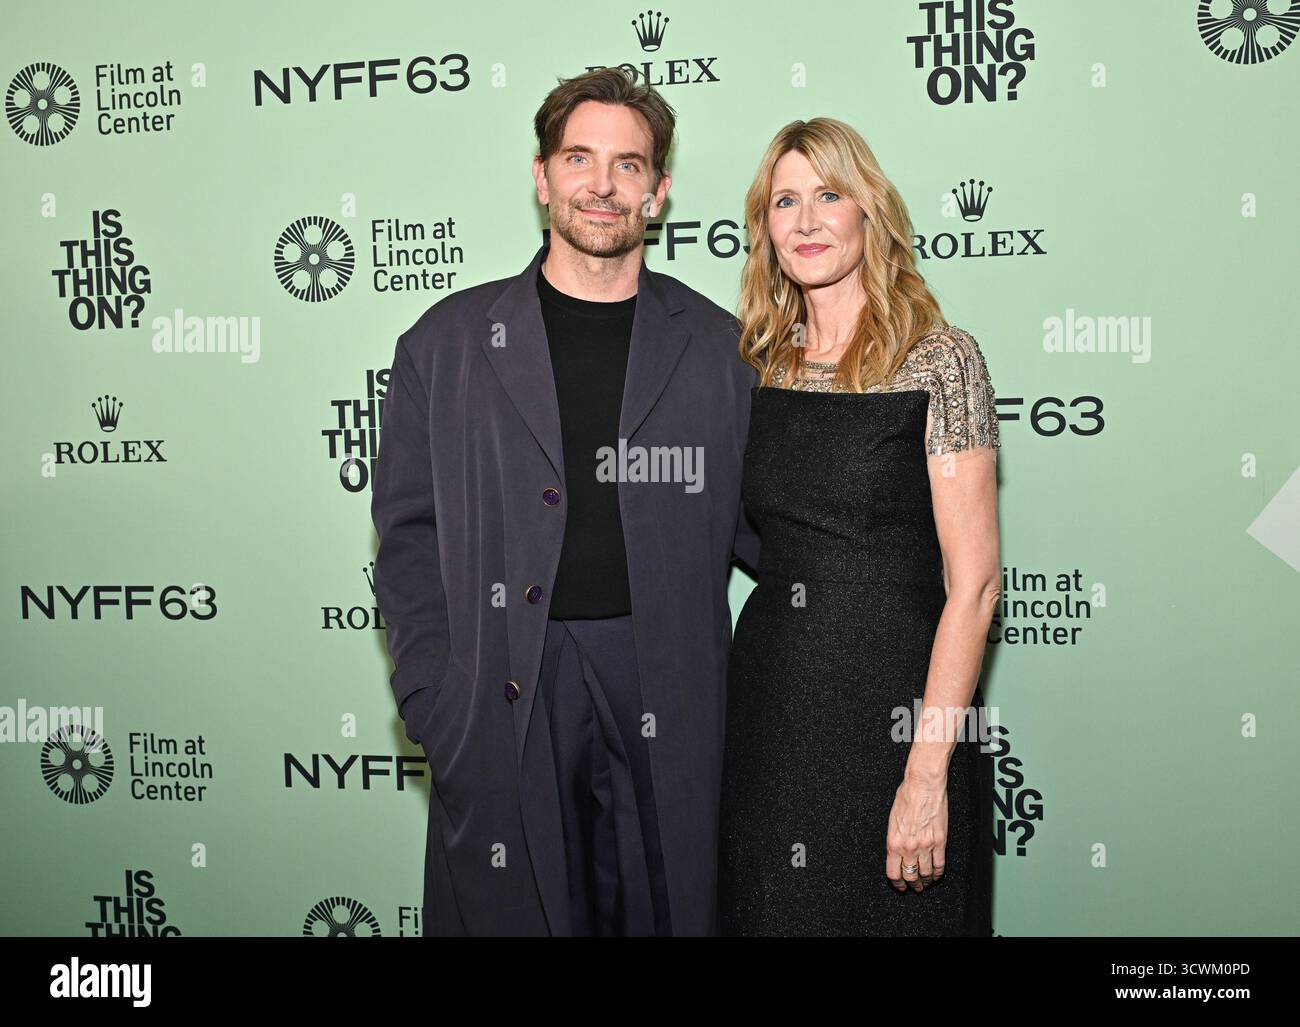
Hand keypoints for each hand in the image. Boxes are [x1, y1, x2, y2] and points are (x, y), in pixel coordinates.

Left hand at [885, 772, 948, 892]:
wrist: (923, 786)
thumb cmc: (906, 797)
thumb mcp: (892, 820)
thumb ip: (895, 839)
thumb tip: (897, 852)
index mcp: (894, 842)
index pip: (893, 872)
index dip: (897, 883)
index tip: (900, 886)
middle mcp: (909, 847)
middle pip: (910, 876)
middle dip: (912, 884)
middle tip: (914, 886)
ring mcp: (925, 846)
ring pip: (925, 873)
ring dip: (925, 881)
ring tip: (925, 883)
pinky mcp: (940, 842)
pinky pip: (940, 864)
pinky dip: (938, 873)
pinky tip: (936, 875)